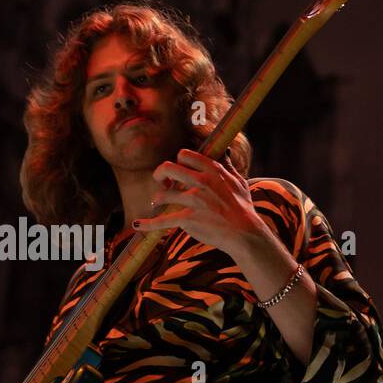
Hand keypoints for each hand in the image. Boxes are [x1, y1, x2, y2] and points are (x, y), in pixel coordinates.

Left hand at [133, 148, 270, 258]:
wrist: (245, 233)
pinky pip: (163, 221)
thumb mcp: (239, 182)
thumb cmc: (243, 208)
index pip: (185, 155)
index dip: (178, 160)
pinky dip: (148, 224)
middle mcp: (201, 182)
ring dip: (157, 198)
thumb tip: (224, 150)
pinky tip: (137, 224)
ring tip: (157, 202)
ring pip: (163, 194)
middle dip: (160, 173)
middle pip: (168, 168)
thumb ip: (228, 165)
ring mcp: (194, 201)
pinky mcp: (188, 219)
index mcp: (212, 170)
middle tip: (160, 180)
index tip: (177, 169)